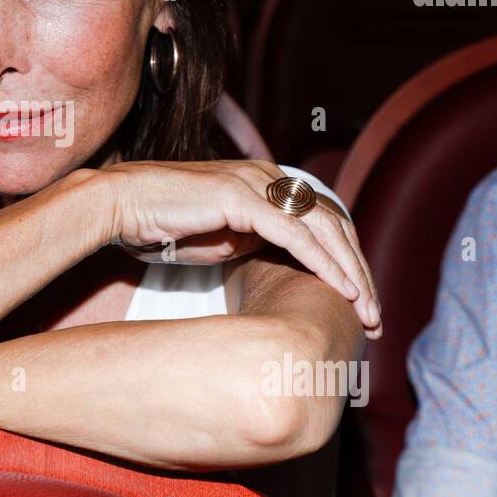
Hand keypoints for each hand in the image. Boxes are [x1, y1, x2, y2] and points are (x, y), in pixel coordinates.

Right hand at [102, 159, 380, 335]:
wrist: (120, 205)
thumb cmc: (162, 225)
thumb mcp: (220, 240)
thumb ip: (254, 244)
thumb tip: (283, 261)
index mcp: (265, 184)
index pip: (322, 224)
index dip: (347, 263)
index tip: (360, 305)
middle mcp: (268, 178)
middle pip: (334, 226)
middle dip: (360, 274)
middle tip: (377, 318)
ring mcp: (257, 184)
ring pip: (324, 230)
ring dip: (351, 274)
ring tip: (368, 312)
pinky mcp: (244, 198)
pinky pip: (296, 236)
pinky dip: (324, 265)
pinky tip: (343, 291)